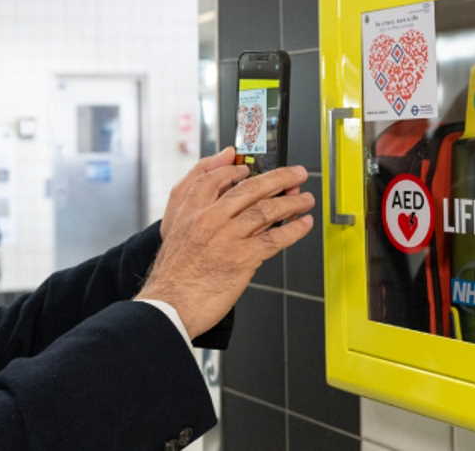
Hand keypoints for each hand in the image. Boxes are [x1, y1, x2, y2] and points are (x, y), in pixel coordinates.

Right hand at [138, 160, 313, 338]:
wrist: (169, 306)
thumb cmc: (172, 278)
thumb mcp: (173, 237)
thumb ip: (193, 217)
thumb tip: (220, 207)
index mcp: (189, 211)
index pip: (213, 177)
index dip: (235, 169)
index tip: (249, 168)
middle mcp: (208, 218)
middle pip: (249, 188)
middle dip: (278, 177)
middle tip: (295, 174)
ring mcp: (226, 236)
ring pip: (266, 210)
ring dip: (292, 202)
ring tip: (305, 199)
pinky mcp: (242, 258)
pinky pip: (274, 238)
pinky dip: (293, 229)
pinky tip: (303, 224)